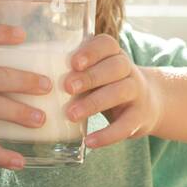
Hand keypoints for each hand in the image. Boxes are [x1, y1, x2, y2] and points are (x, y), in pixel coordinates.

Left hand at [63, 34, 164, 149]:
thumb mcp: (97, 73)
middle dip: (90, 76)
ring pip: (120, 92)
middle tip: (67, 87)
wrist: (149, 104)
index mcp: (115, 55)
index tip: (74, 62)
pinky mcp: (140, 117)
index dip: (92, 51)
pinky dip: (108, 135)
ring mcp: (137, 93)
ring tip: (71, 114)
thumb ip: (76, 73)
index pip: (107, 44)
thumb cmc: (108, 86)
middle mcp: (129, 70)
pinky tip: (90, 142)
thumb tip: (37, 81)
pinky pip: (126, 125)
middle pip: (115, 67)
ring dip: (95, 103)